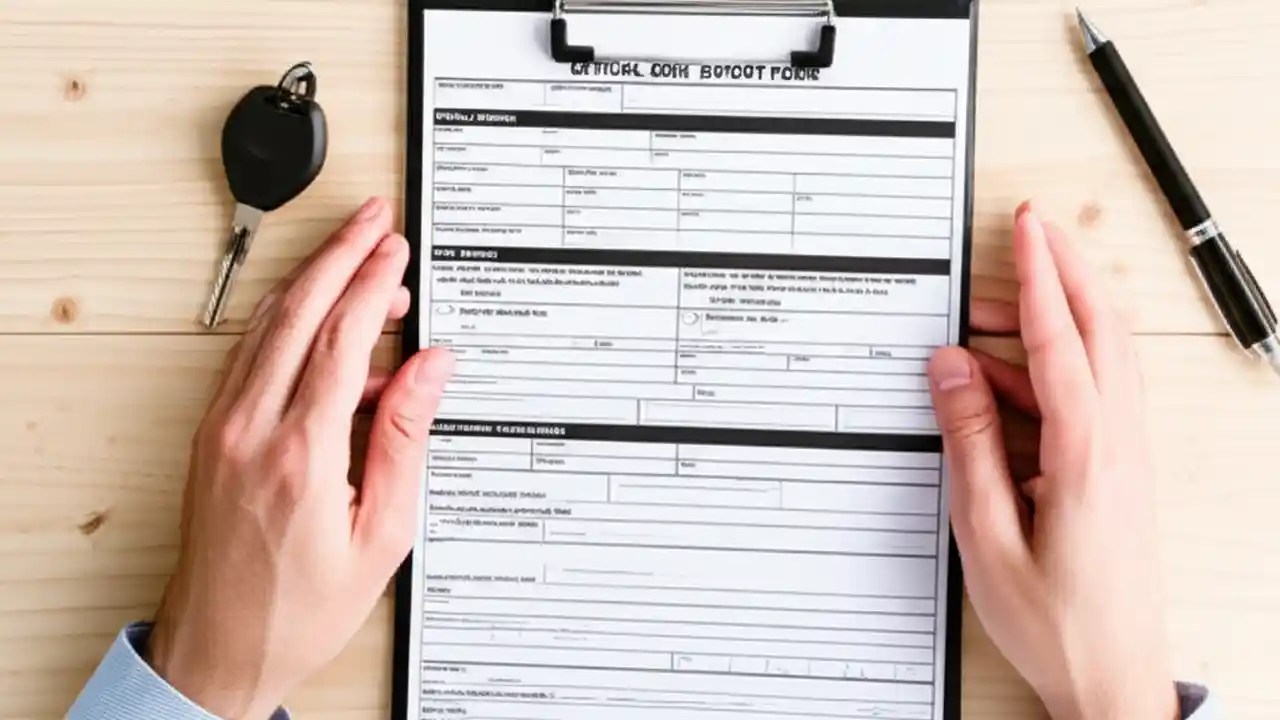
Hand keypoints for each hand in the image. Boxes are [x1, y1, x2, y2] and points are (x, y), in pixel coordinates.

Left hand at [148, 197, 453, 718]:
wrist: (220, 646)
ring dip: (311, 280)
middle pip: (297, 311)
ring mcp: (220, 428)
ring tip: (353, 256)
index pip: (343, 337)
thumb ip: (405, 440)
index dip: (373, 284)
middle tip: (372, 219)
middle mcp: (249, 429)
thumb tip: (429, 371)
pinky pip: (247, 354)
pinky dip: (283, 319)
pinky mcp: (208, 435)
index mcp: (301, 453)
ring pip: (266, 324)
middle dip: (339, 254)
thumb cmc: (301, 607)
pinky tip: (309, 308)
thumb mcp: (381, 534)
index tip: (396, 253)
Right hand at [927, 203, 1176, 719]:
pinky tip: (1010, 376)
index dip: (1039, 278)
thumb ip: (970, 443)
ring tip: (992, 311)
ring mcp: (1125, 456)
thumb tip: (952, 369)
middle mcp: (1119, 444)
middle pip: (1103, 329)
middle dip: (1066, 270)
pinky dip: (1057, 363)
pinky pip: (1094, 393)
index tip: (1026, 229)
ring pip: (1103, 357)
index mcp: (1088, 455)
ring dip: (1058, 318)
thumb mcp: (987, 533)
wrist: (1112, 675)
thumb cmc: (1055, 621)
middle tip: (1030, 230)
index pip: (1062, 341)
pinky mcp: (1120, 471)